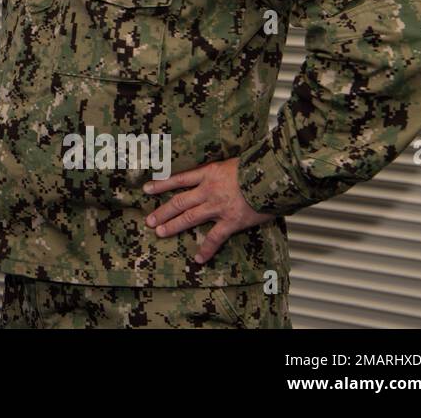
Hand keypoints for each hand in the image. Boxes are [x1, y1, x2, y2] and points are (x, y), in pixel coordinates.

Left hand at [143, 158, 272, 264]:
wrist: (274, 176)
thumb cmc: (258, 166)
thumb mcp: (233, 161)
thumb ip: (221, 170)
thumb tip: (218, 172)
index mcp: (209, 173)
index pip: (178, 178)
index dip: (161, 184)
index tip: (146, 189)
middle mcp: (209, 190)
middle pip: (179, 201)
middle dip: (162, 211)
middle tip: (149, 221)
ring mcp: (218, 207)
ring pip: (190, 218)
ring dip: (173, 226)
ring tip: (160, 233)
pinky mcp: (231, 221)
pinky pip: (215, 238)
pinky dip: (206, 249)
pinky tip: (198, 258)